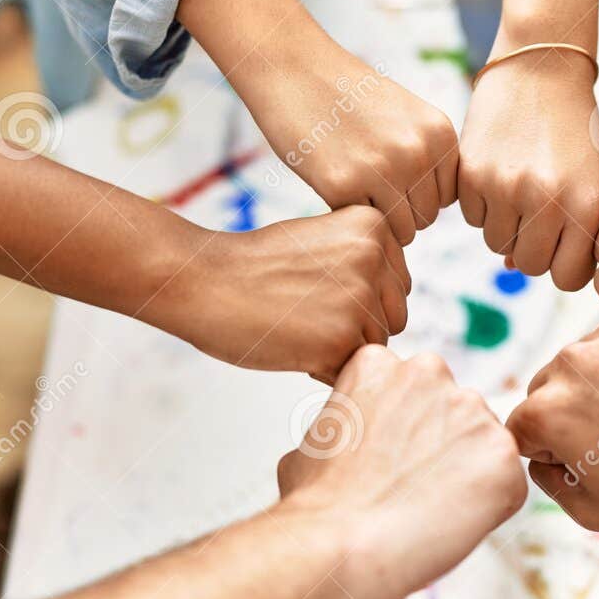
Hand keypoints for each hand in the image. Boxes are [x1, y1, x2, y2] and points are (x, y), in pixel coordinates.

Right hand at [156, 206, 408, 382]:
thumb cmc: (256, 265)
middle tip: (303, 311)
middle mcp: (375, 257)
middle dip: (355, 326)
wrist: (202, 280)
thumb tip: (396, 301)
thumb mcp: (323, 239)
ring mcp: (359, 298)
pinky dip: (322, 369)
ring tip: (296, 326)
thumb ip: (365, 260)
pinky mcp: (340, 339)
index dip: (356, 298)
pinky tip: (290, 344)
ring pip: (373, 346)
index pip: (394, 285)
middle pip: (391, 317)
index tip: (315, 289)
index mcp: (375, 227)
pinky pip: (350, 371)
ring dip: (339, 348)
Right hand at [251, 50, 456, 245]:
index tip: (393, 179)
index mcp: (440, 133)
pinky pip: (362, 225)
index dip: (419, 194)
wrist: (295, 69)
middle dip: (401, 211)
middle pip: (426, 217)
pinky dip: (348, 214)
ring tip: (355, 191)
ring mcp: (383, 169)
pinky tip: (333, 184)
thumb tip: (437, 207)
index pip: (447, 196)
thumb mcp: (407, 114)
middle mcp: (418, 152)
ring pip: (402, 231)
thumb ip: (428, 154)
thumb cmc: (349, 95)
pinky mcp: (343, 185)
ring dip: (379, 220)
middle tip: (369, 188)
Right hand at [276, 347, 527, 598]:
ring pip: (483, 445)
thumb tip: (357, 444)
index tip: (385, 462)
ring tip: (427, 509)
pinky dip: (488, 508)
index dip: (401, 433)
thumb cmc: (318, 505)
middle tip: (411, 488)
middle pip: (452, 410)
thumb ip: (348, 425)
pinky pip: (506, 483)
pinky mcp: (503, 455)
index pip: (411, 391)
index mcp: (379, 363)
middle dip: (441, 446)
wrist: (337, 545)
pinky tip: (450, 524)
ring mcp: (472, 411)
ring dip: (467, 474)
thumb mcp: (314, 441)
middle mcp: (430, 371)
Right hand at [457, 48, 598, 290]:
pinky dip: (484, 206)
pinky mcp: (472, 173)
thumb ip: (571, 231)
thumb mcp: (589, 179)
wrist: (541, 68)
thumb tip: (518, 268)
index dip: (565, 266)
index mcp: (585, 203)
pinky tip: (500, 175)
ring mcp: (506, 187)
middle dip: (535, 250)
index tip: (564, 247)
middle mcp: (546, 200)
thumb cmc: (574, 129)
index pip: (569, 278)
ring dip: (508, 227)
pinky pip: (474, 218)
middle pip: (531, 266)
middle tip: (540, 219)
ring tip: (521, 192)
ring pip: (498, 245)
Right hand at [506, 311, 598, 531]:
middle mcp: (569, 365)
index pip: (521, 427)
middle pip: (547, 388)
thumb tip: (543, 456)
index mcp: (545, 412)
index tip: (582, 460)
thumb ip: (548, 481)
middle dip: (569, 412)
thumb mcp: (592, 511)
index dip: (547, 450)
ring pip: (584, 362)